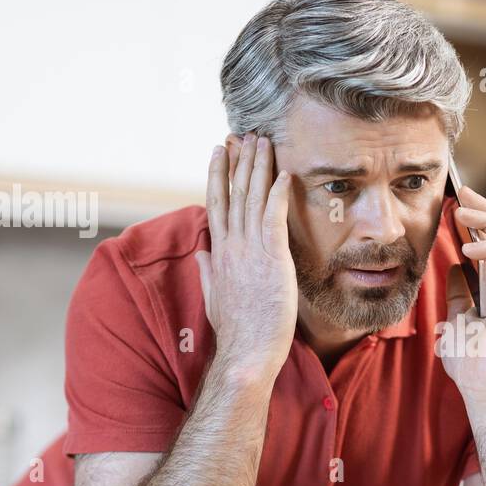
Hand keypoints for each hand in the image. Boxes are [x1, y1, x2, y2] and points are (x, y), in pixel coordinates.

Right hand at [195, 133, 296, 386]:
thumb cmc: (237, 331)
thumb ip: (209, 271)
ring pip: (252, 198)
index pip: (217, 204)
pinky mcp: (271, 258)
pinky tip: (284, 174)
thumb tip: (201, 253)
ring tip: (262, 141)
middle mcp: (231, 246)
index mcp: (219, 253)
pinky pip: (274, 217)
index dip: (218, 175)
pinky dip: (278, 193)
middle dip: (238, 161)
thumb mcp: (215, 297)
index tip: (219, 152)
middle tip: (242, 134)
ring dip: (258, 167)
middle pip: (233, 193)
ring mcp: (250, 250)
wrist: (247, 352)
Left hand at [441, 185, 485, 409]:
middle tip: (462, 191)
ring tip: (462, 209)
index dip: (478, 220)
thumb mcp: (457, 318)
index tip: (456, 201)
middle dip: (484, 210)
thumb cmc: (472, 361)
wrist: (482, 389)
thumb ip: (460, 293)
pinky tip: (469, 246)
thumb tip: (456, 269)